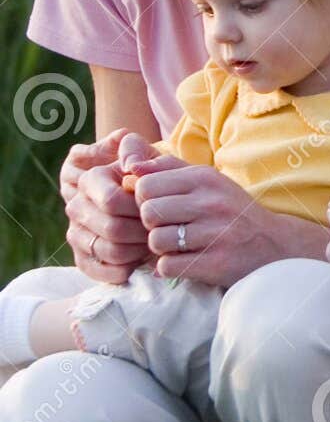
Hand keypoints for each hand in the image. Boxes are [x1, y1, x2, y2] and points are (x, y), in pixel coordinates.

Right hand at [61, 129, 154, 282]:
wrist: (151, 201)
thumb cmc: (153, 177)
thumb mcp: (149, 156)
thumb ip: (137, 150)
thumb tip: (131, 163)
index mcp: (90, 180)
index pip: (112, 200)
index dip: (138, 208)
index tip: (157, 207)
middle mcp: (76, 206)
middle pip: (112, 228)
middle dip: (142, 230)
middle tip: (161, 229)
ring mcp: (76, 233)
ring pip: (109, 250)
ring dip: (137, 249)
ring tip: (154, 242)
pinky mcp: (82, 258)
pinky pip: (100, 271)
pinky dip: (124, 268)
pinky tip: (139, 260)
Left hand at [126, 155, 313, 286]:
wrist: (275, 245)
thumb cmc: (233, 211)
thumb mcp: (209, 181)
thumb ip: (169, 169)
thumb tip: (131, 166)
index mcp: (206, 178)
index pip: (146, 186)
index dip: (146, 200)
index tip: (162, 207)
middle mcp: (211, 203)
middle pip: (148, 213)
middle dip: (153, 224)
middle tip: (172, 228)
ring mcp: (215, 234)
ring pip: (156, 241)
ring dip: (162, 248)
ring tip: (181, 245)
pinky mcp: (215, 263)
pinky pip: (167, 266)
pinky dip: (171, 267)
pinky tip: (187, 261)